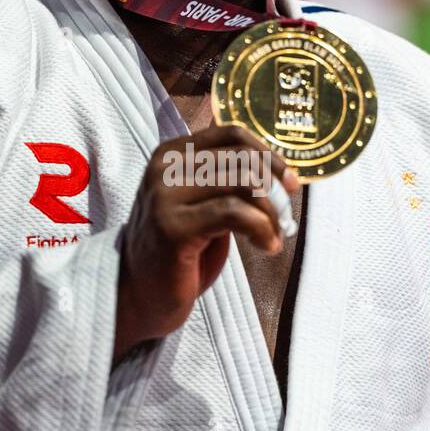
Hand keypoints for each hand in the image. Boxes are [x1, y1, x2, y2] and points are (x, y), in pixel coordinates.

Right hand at [113, 123, 299, 361]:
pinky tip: (267, 247)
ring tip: (274, 238)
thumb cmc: (177, 252)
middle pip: (242, 159)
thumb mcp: (201, 204)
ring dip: (271, 214)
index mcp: (171, 154)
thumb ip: (226, 181)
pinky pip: (234, 213)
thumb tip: (279, 173)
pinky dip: (262, 229)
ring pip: (242, 183)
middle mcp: (164, 167)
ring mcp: (165, 196)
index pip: (232, 135)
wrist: (138, 295)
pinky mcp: (173, 227)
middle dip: (276, 191)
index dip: (269, 156)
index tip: (290, 183)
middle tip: (285, 220)